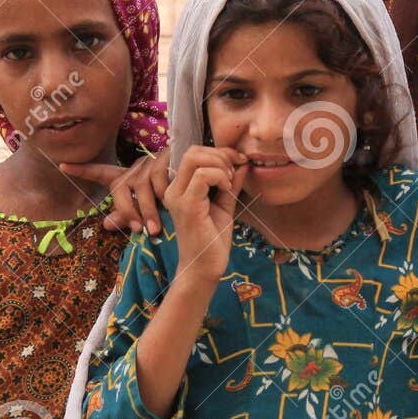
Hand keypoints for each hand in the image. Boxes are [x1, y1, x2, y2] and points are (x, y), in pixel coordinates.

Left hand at [63, 150, 183, 234]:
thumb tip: (105, 226)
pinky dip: (163, 195)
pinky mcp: (167, 157)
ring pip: (140, 187)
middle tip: (139, 231)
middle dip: (128, 211)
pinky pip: (159, 179)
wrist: (202, 175)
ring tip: (155, 229)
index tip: (62, 166)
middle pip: (120, 188)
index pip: (103, 173)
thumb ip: (127, 215)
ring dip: (147, 210)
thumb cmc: (172, 195)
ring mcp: (150, 161)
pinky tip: (170, 204)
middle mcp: (136, 167)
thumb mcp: (148, 207)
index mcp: (129, 177)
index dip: (83, 169)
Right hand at [165, 145, 247, 285]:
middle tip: (235, 170)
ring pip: (195, 158)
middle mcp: (174, 189)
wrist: (204, 267)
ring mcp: (178, 196)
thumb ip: (231, 183)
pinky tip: (227, 190)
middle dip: (220, 154)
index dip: (220, 152)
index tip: (239, 162)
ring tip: (230, 182)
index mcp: (180, 187)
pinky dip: (220, 177)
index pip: (195, 153)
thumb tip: (243, 162)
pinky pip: (203, 176)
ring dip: (220, 164)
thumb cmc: (212, 240)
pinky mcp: (187, 205)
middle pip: (193, 151)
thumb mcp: (224, 204)